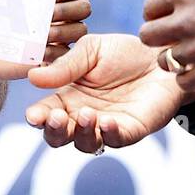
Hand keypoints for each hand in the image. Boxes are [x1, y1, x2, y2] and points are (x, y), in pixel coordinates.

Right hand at [25, 33, 186, 151]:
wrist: (162, 56)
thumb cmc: (124, 53)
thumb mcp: (91, 50)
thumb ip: (65, 66)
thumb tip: (32, 77)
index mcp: (68, 97)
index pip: (45, 114)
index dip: (37, 118)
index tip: (34, 115)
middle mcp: (83, 116)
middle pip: (59, 136)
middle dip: (53, 131)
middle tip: (55, 117)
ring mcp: (106, 126)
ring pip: (84, 144)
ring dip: (80, 133)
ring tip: (85, 114)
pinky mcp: (131, 130)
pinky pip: (116, 141)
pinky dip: (108, 135)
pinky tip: (106, 121)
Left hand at [43, 0, 93, 62]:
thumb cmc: (3, 7)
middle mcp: (69, 14)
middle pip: (85, 8)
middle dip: (66, 10)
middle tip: (48, 13)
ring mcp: (65, 35)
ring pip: (80, 30)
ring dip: (61, 30)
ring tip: (42, 33)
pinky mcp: (57, 55)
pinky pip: (66, 53)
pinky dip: (53, 50)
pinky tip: (39, 48)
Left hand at [139, 0, 194, 92]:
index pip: (149, 8)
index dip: (156, 15)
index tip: (166, 20)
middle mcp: (187, 20)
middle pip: (148, 36)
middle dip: (159, 39)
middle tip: (174, 41)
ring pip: (164, 61)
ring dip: (174, 60)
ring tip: (191, 58)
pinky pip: (182, 82)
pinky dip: (189, 79)